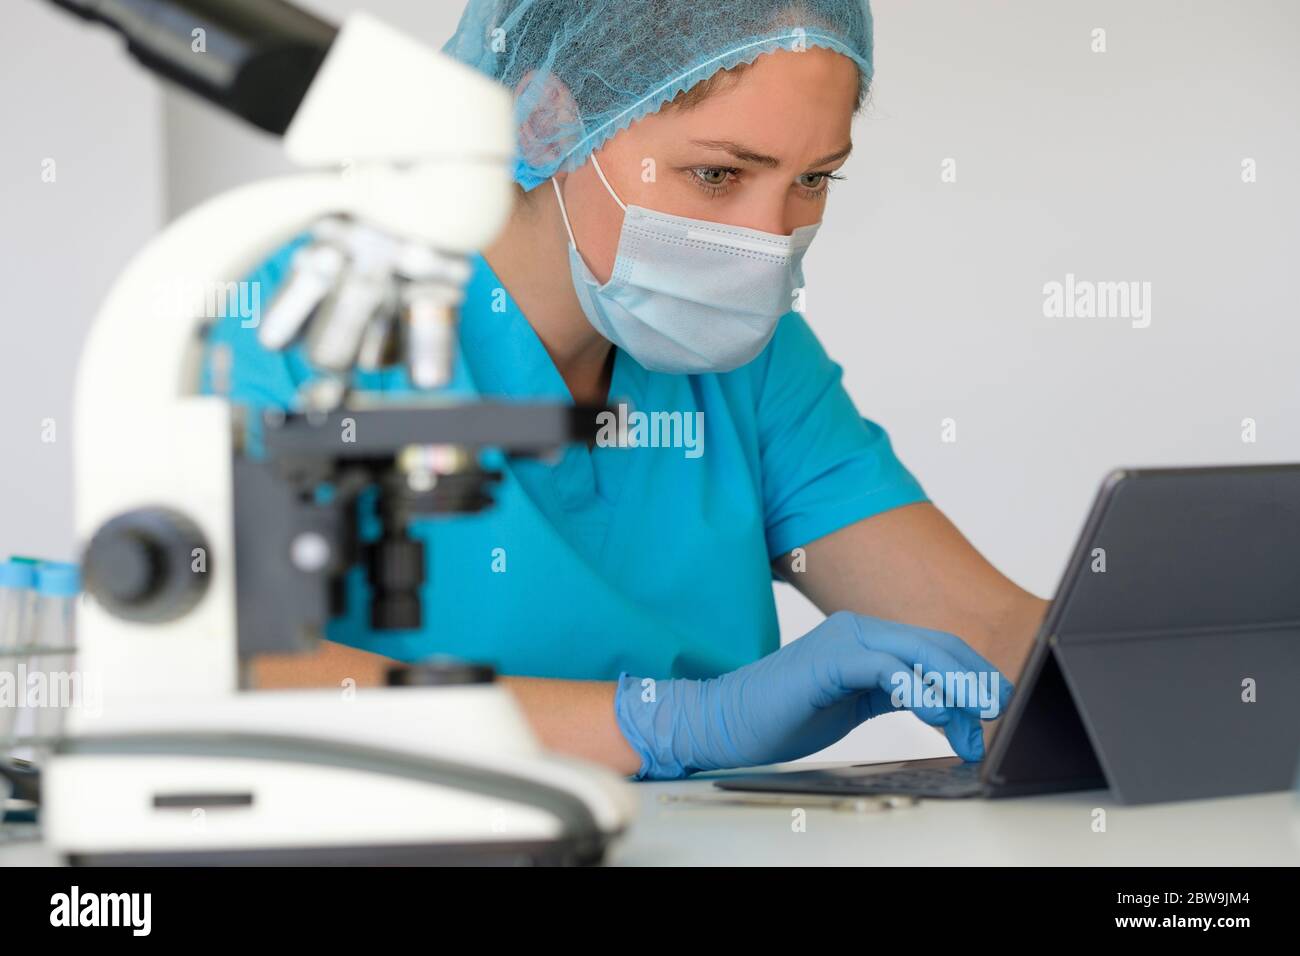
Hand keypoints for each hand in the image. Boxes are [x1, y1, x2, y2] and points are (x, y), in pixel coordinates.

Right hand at [613, 610, 1012, 778]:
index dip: (969, 672)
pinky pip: (885, 669)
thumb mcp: (853, 703)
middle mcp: (857, 629)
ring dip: (955, 688)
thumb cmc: (784, 714)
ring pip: (918, 653)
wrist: (726, 722)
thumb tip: (943, 706)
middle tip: (1000, 708)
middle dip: (974, 679)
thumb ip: (893, 695)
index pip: (932, 646)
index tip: (993, 704)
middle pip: (934, 645)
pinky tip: (935, 712)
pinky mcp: (829, 659)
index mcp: (864, 637)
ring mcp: (842, 640)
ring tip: (977, 718)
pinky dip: (917, 689)